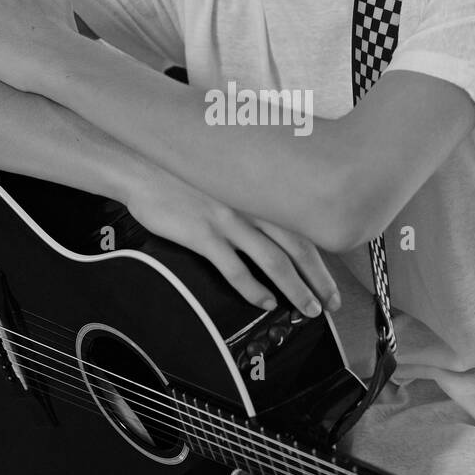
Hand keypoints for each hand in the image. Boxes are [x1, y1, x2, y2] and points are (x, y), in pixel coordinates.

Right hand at [126, 163, 340, 318]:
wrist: (141, 165)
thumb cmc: (183, 171)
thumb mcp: (227, 175)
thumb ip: (253, 195)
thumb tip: (275, 222)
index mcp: (262, 189)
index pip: (304, 226)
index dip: (324, 256)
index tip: (332, 277)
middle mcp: (252, 204)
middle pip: (298, 247)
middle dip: (319, 279)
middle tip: (330, 303)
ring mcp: (230, 220)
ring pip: (274, 261)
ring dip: (295, 289)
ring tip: (307, 309)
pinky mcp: (205, 234)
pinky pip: (236, 269)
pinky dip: (254, 290)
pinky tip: (265, 303)